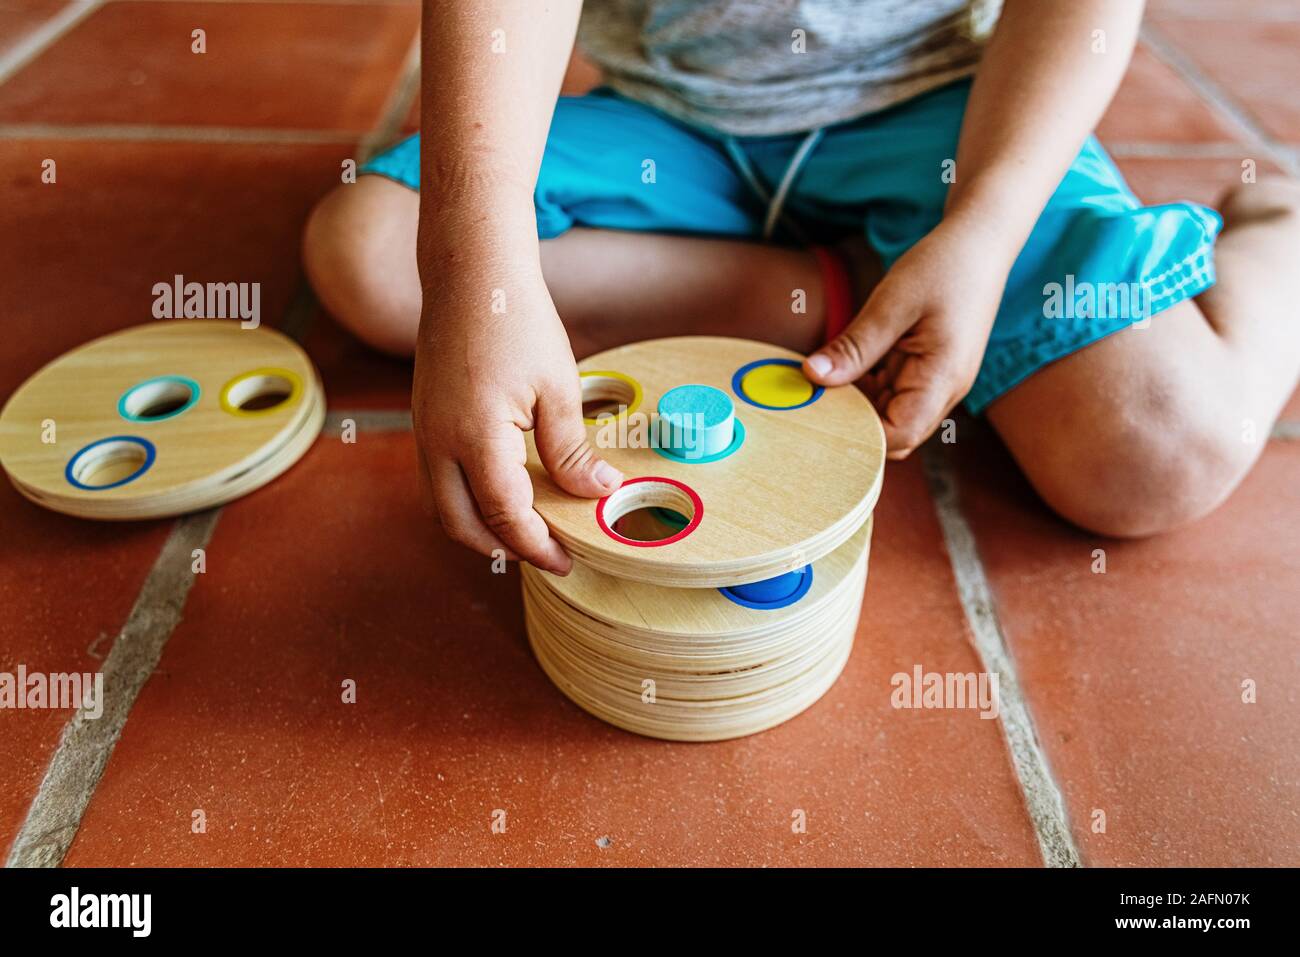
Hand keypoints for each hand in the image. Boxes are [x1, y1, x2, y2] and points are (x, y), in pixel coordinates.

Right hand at [413, 269, 621, 573]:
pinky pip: (438, 480)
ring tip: (528, 530)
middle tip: (549, 553)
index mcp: (475, 438)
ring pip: (443, 507)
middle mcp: (438, 443)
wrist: (470, 273)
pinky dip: (467, 501)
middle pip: (463, 526)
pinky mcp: (424, 421)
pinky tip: (504, 493)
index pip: (506, 516)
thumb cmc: (516, 320)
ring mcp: (425, 432)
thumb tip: (600, 493)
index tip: (568, 560)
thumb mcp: (558, 388)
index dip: (538, 546)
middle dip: (505, 549)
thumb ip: (572, 451)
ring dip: (481, 529)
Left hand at [803, 219, 1012, 458]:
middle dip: (854, 420)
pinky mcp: (927, 371)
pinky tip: (844, 365)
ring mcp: (937, 383)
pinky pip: (892, 394)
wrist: (980, 243)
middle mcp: (944, 390)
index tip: (819, 409)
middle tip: (814, 392)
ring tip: (824, 376)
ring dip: (858, 402)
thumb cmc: (943, 266)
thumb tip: (812, 376)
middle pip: (894, 433)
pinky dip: (866, 386)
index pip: (898, 435)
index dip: (858, 431)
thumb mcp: (892, 303)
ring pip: (889, 415)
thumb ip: (854, 346)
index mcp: (943, 379)